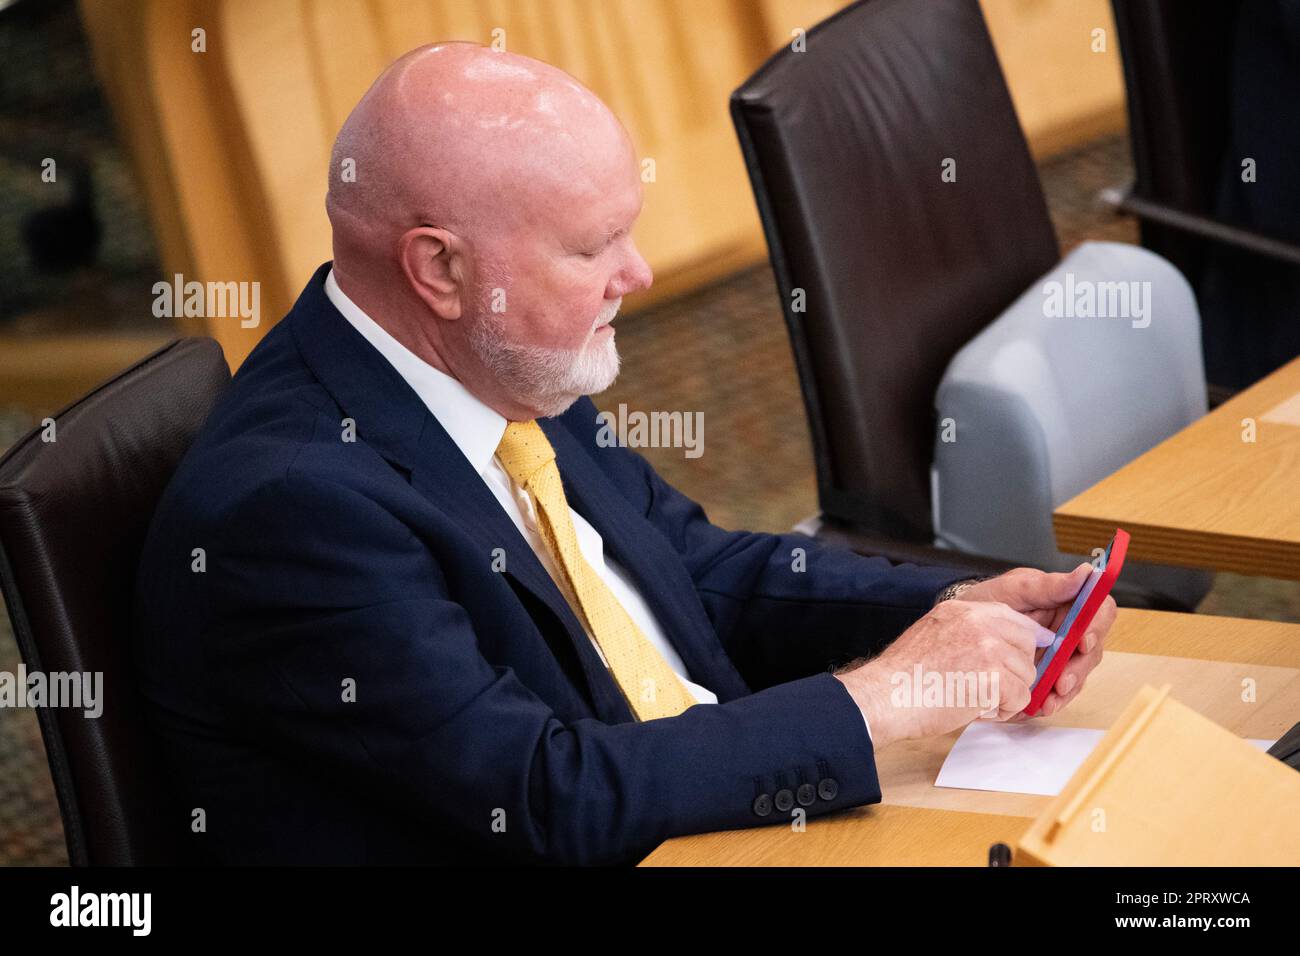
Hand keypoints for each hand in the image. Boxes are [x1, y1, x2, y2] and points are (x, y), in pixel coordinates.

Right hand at [834, 599, 1057, 748]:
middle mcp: (978, 622)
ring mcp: (987, 648)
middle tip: (990, 687)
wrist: (885, 697)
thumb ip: (965, 632)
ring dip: (1008, 693)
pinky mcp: (993, 677)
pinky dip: (1003, 711)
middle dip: (1015, 669)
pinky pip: (1021, 697)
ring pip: (1026, 674)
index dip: (1021, 639)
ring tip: (976, 700)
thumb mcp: (932, 634)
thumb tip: (997, 643)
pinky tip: (978, 710)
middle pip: (1026, 644)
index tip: (1023, 655)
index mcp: (962, 610)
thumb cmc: (902, 678)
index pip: (1012, 617)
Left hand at [959, 564, 1114, 718]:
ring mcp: (1060, 654)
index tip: (1083, 642)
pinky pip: (1058, 690)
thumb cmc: (988, 601)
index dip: (1098, 627)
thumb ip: (1048, 585)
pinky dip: (1052, 700)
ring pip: (1077, 674)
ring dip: (1066, 690)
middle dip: (1078, 668)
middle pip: (1091, 650)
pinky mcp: (1047, 674)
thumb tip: (1086, 573)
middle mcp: (1070, 629)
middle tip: (1061, 681)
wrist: (961, 627)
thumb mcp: (1013, 589)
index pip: (1100, 612)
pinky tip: (1039, 706)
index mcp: (1068, 603)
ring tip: (1048, 700)